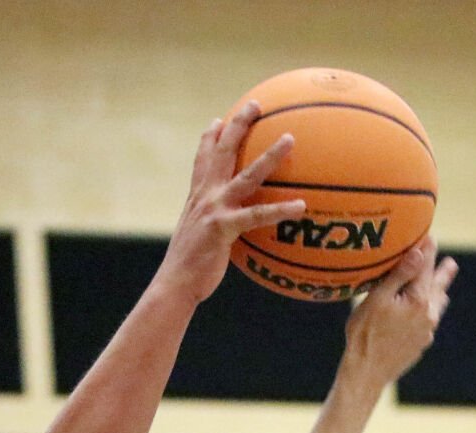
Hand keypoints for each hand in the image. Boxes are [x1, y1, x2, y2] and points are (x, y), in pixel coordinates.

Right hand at [155, 102, 307, 305]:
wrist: (174, 285)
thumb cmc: (186, 269)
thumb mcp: (194, 240)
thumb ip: (208, 227)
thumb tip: (220, 231)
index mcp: (196, 198)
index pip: (202, 161)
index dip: (209, 138)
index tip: (218, 120)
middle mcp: (204, 197)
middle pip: (223, 152)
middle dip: (238, 125)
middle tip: (255, 104)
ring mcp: (214, 210)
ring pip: (246, 175)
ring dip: (269, 156)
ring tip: (289, 139)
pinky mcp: (223, 228)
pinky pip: (257, 216)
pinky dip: (280, 210)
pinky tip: (301, 207)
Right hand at [343, 235, 457, 387]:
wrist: (366, 375)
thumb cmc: (364, 336)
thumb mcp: (376, 300)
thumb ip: (399, 275)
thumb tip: (421, 251)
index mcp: (418, 299)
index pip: (425, 265)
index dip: (426, 248)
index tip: (429, 234)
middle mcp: (428, 314)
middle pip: (437, 286)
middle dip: (441, 272)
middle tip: (451, 264)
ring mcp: (426, 332)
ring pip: (436, 307)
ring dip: (438, 295)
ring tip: (442, 290)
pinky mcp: (419, 346)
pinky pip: (427, 324)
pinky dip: (426, 314)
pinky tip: (421, 318)